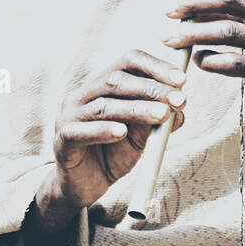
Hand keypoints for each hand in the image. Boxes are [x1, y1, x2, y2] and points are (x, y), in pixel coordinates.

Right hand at [45, 49, 187, 213]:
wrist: (87, 185)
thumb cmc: (114, 153)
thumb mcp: (143, 135)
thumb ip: (159, 119)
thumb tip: (181, 108)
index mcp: (102, 84)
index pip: (128, 61)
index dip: (156, 66)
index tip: (182, 80)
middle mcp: (83, 94)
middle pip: (116, 80)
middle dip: (151, 88)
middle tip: (179, 100)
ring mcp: (69, 115)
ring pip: (103, 105)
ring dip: (136, 109)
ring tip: (162, 116)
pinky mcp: (62, 139)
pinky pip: (80, 131)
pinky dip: (102, 130)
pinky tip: (121, 132)